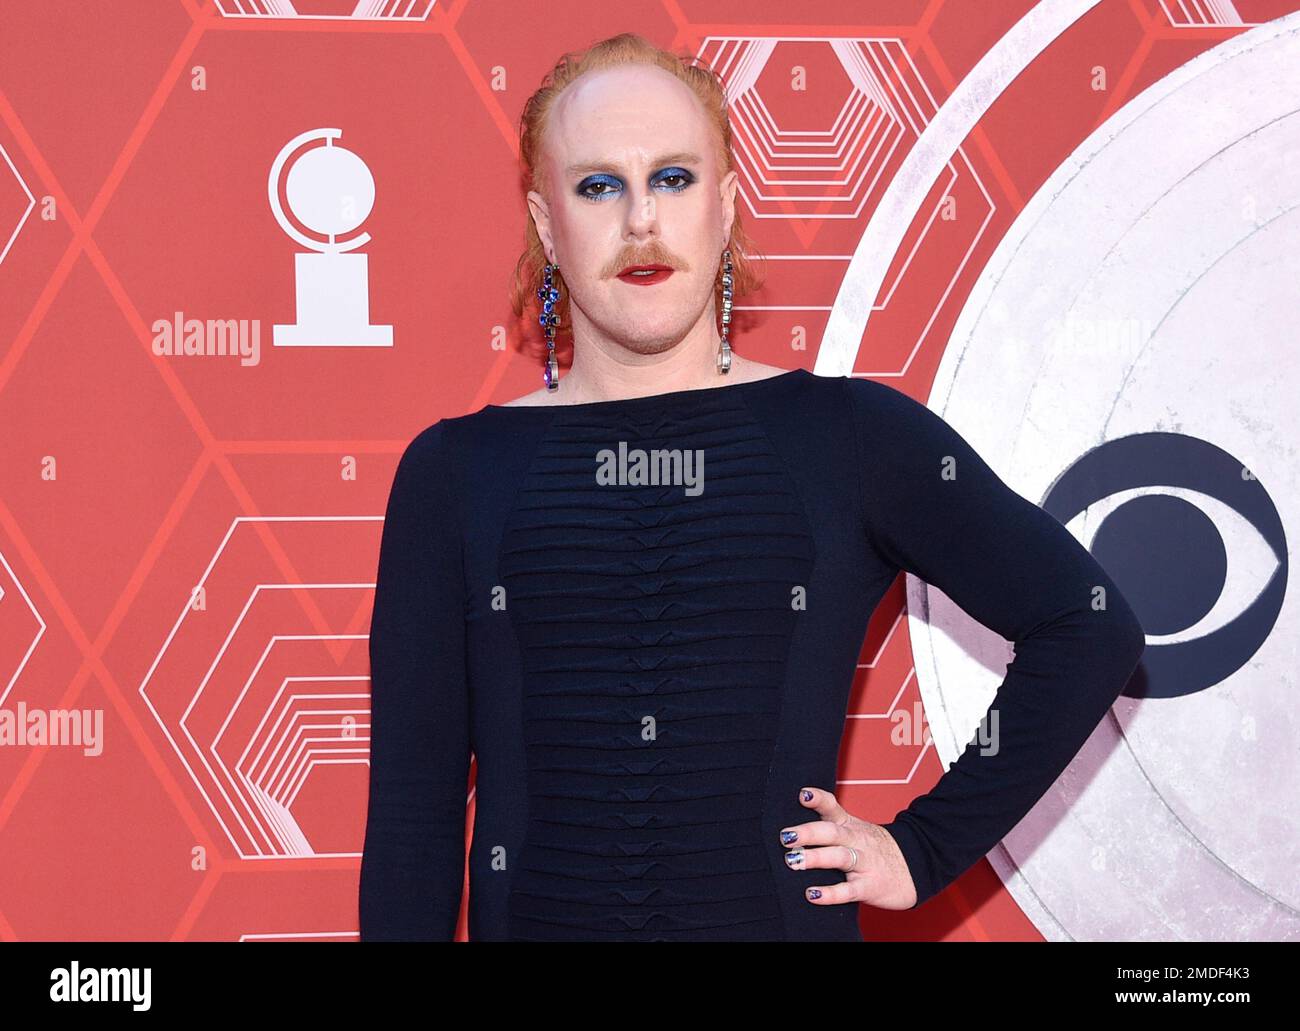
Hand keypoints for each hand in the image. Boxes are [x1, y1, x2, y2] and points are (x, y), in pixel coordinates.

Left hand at [780, 786, 917, 909]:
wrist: (915, 867)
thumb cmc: (874, 848)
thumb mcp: (854, 830)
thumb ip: (826, 826)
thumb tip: (789, 827)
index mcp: (849, 825)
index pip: (833, 807)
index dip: (818, 799)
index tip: (802, 794)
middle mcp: (856, 840)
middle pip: (832, 832)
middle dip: (808, 833)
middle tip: (786, 836)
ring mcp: (864, 863)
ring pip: (840, 857)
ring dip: (816, 858)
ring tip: (793, 861)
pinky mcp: (869, 886)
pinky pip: (849, 890)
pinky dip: (830, 893)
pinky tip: (812, 894)